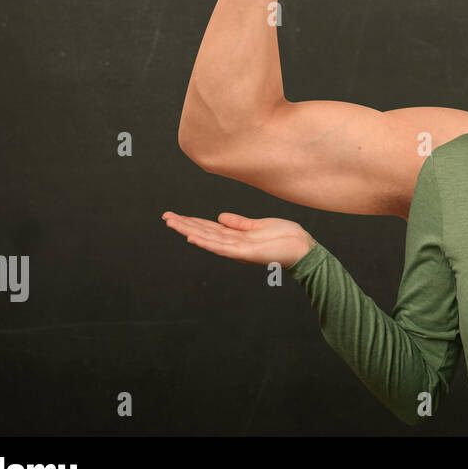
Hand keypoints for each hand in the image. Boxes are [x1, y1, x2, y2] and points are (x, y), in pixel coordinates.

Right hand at [162, 210, 315, 267]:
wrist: (302, 248)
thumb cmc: (284, 238)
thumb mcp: (258, 226)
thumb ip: (239, 223)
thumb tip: (220, 217)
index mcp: (236, 237)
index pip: (209, 228)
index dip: (193, 222)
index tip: (176, 215)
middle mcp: (233, 244)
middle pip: (204, 233)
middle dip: (185, 225)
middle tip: (166, 217)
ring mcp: (238, 249)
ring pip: (208, 239)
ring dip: (190, 231)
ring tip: (173, 224)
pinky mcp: (245, 253)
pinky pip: (222, 247)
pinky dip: (207, 242)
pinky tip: (194, 238)